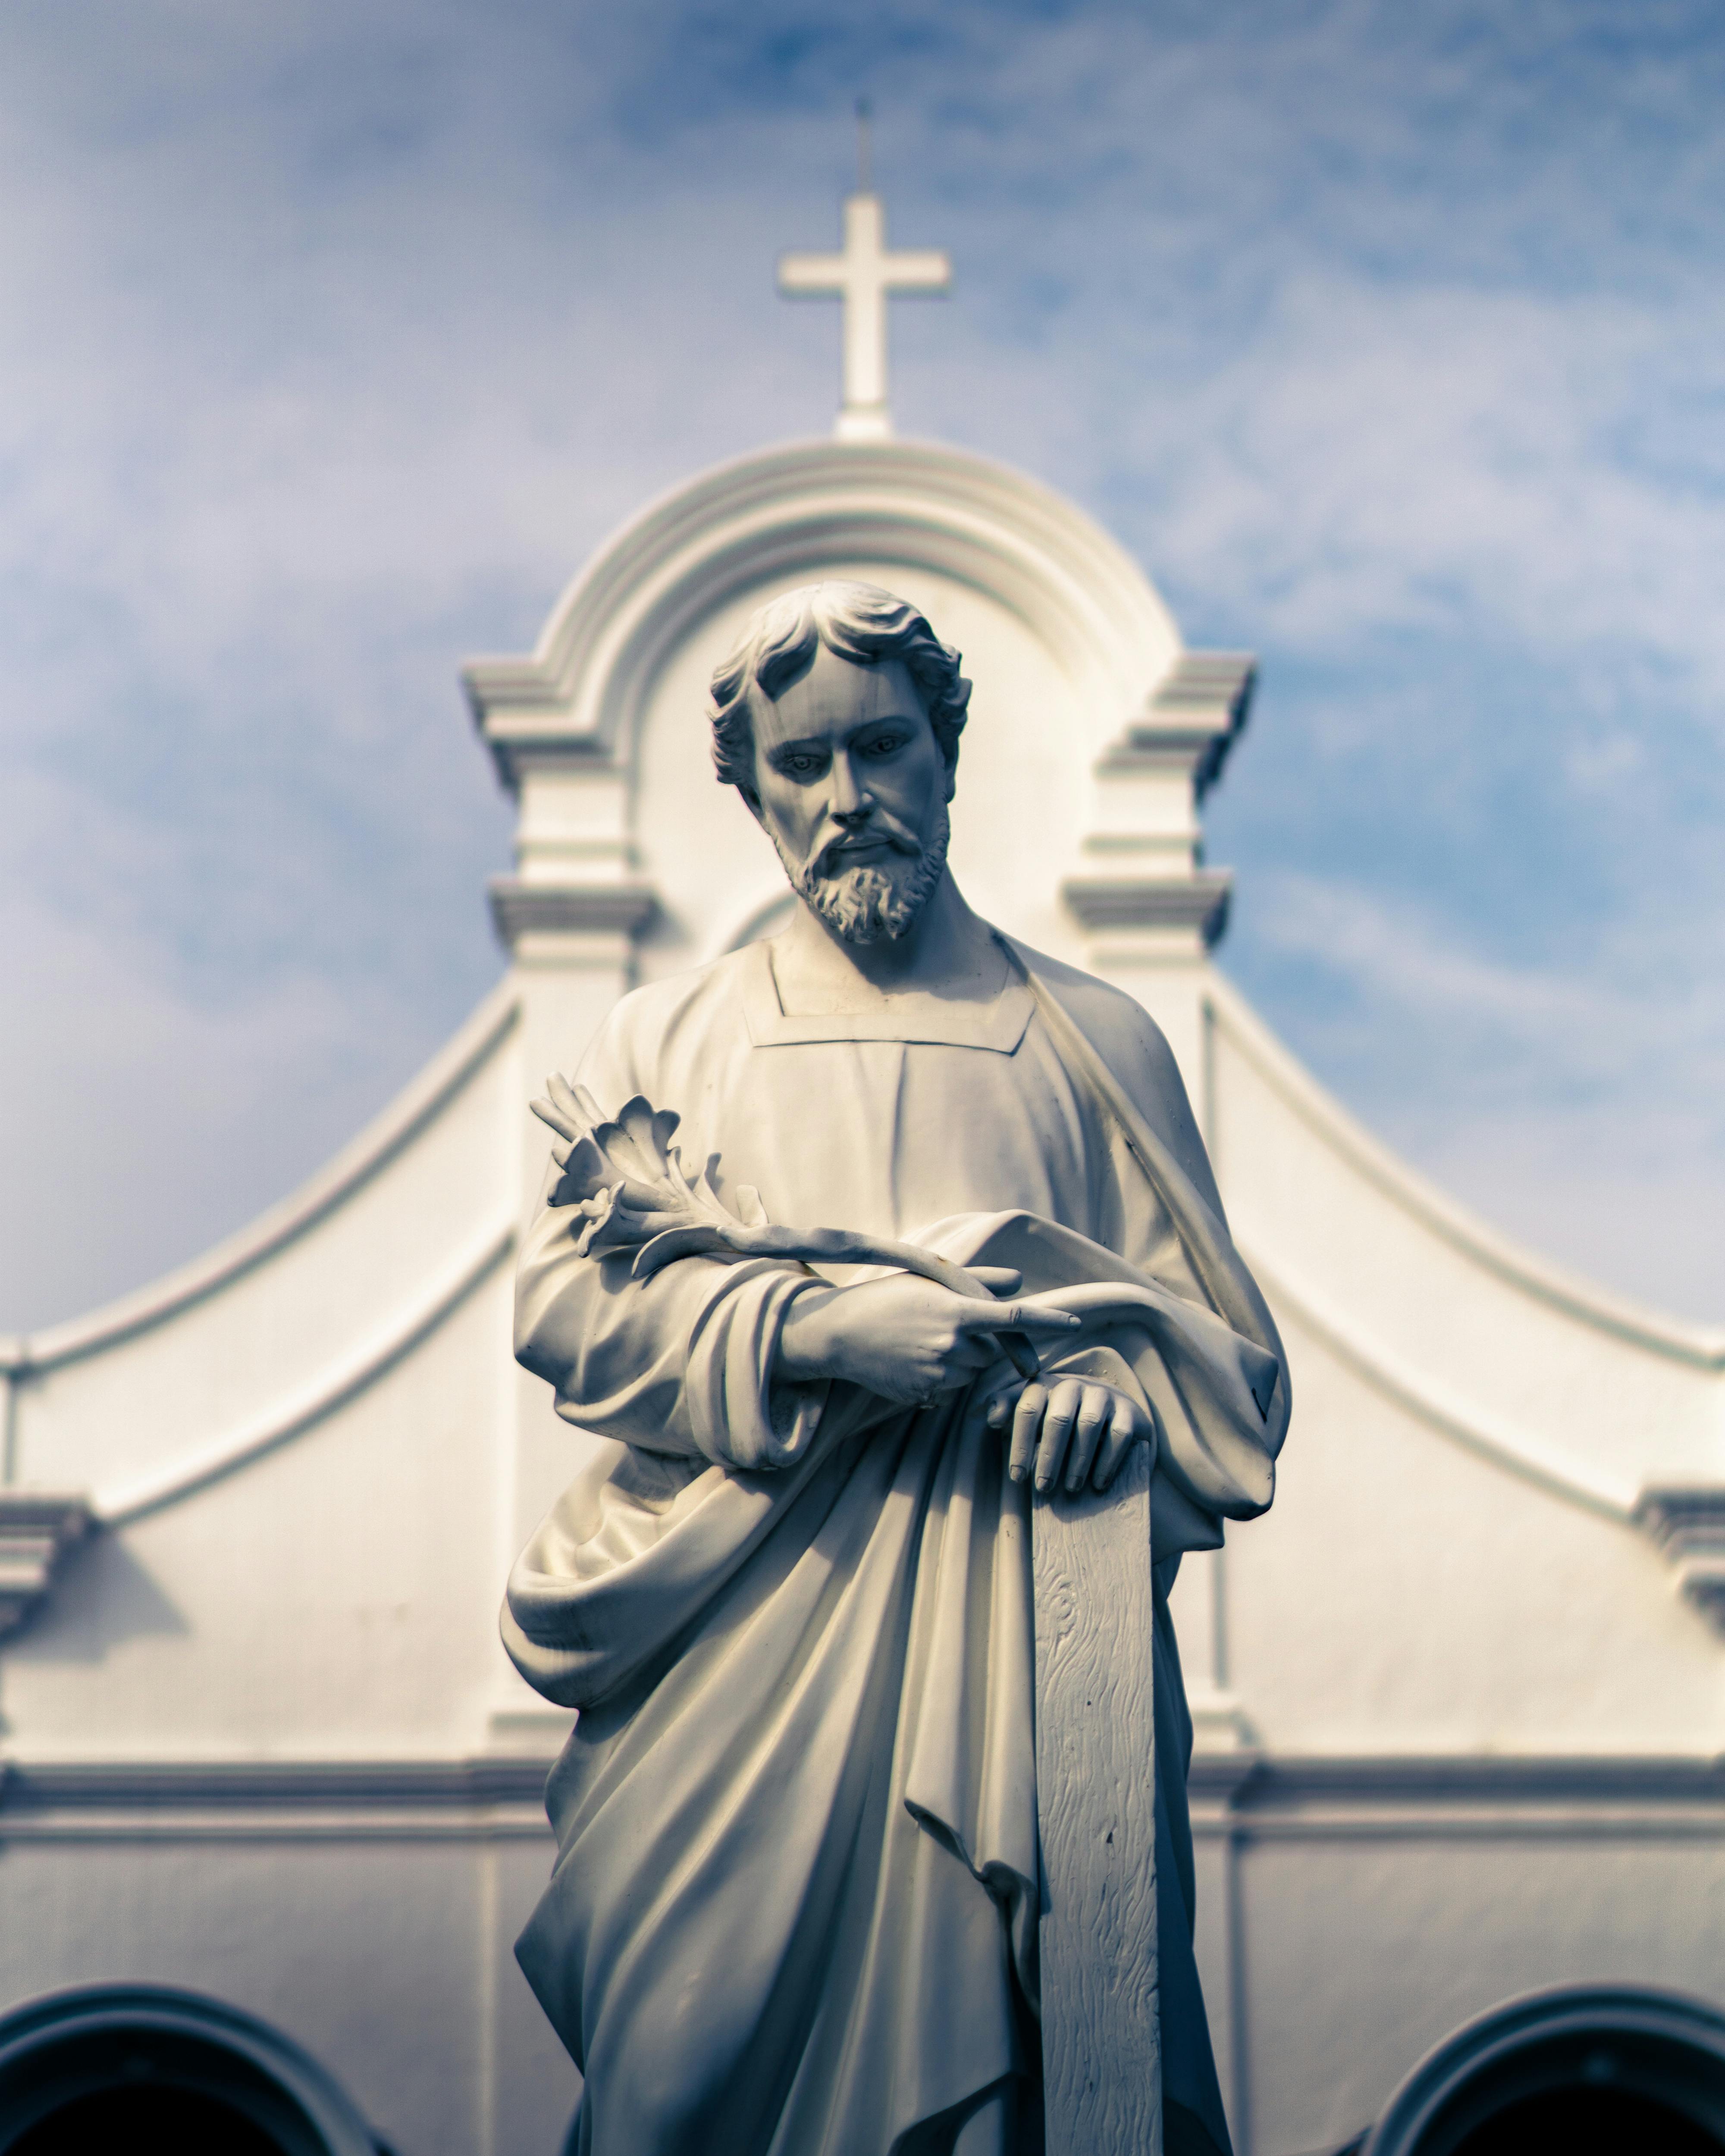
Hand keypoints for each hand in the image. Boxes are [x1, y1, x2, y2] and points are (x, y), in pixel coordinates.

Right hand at [778, 1274, 1081, 1407]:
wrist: (838, 1333)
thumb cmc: (886, 1298)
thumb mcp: (930, 1280)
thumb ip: (979, 1280)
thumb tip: (1020, 1280)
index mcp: (957, 1313)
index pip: (1014, 1318)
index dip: (1049, 1322)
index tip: (1076, 1323)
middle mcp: (952, 1346)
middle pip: (990, 1352)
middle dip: (977, 1342)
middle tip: (940, 1325)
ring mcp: (938, 1374)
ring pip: (971, 1373)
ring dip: (959, 1361)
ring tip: (921, 1343)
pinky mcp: (923, 1396)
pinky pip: (949, 1391)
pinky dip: (940, 1379)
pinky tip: (912, 1362)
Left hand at [984, 1376, 1150, 1493]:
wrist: (1111, 1409)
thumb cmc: (1060, 1415)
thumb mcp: (1032, 1410)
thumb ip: (1006, 1409)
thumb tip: (991, 1417)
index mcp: (1045, 1385)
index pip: (1027, 1410)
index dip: (1020, 1445)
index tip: (1017, 1478)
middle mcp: (1074, 1385)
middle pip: (1057, 1419)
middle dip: (1048, 1457)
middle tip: (1043, 1488)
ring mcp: (1103, 1395)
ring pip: (1088, 1425)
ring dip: (1077, 1461)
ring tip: (1070, 1488)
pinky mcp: (1128, 1410)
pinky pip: (1117, 1435)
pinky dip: (1107, 1462)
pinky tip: (1098, 1484)